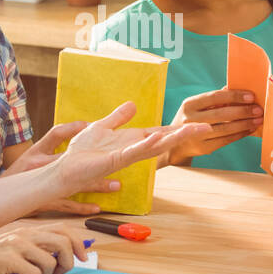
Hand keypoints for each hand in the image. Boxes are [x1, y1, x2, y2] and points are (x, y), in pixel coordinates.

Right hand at [0, 121, 108, 214]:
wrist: (3, 194)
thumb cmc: (21, 172)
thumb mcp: (32, 153)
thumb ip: (53, 142)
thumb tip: (82, 129)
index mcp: (38, 152)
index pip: (56, 133)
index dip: (75, 128)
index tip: (93, 126)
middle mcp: (41, 166)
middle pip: (72, 159)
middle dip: (94, 159)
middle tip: (115, 159)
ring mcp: (43, 185)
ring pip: (74, 184)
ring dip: (96, 185)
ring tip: (116, 185)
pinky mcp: (45, 201)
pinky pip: (67, 204)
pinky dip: (82, 207)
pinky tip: (96, 207)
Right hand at [0, 224, 89, 273]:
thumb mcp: (16, 248)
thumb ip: (36, 249)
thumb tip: (62, 257)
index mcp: (28, 230)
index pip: (63, 229)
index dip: (77, 243)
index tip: (83, 257)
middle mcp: (25, 234)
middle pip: (63, 243)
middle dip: (68, 262)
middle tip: (60, 273)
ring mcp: (17, 246)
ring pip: (51, 261)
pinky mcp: (9, 260)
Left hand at [53, 101, 207, 194]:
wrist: (65, 168)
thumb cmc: (82, 152)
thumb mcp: (102, 127)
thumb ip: (118, 117)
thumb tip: (133, 104)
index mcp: (132, 140)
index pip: (160, 133)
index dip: (178, 129)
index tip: (199, 124)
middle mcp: (133, 149)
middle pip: (164, 140)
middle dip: (184, 134)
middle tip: (207, 127)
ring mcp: (126, 156)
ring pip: (154, 146)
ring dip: (172, 138)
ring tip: (191, 130)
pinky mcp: (114, 161)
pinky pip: (133, 152)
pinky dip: (146, 144)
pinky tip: (158, 137)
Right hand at [165, 89, 263, 163]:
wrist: (176, 144)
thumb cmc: (191, 120)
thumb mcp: (196, 107)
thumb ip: (214, 98)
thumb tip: (235, 87)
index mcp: (189, 104)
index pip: (214, 96)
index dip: (234, 96)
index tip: (251, 96)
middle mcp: (190, 119)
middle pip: (221, 113)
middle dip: (243, 111)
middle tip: (258, 110)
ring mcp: (196, 135)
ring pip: (225, 128)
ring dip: (245, 124)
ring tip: (258, 120)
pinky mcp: (204, 147)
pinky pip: (226, 140)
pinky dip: (240, 134)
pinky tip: (249, 129)